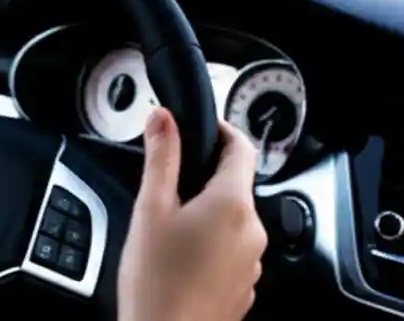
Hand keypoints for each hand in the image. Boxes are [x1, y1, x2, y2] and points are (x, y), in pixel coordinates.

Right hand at [118, 109, 266, 320]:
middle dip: (205, 180)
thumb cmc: (156, 284)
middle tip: (168, 189)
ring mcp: (253, 261)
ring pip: (233, 220)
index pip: (242, 147)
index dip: (222, 131)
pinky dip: (212, 246)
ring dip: (208, 216)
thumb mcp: (150, 210)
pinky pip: (232, 251)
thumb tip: (163, 119)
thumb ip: (161, 158)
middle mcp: (252, 231)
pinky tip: (182, 260)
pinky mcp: (245, 285)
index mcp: (232, 204)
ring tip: (170, 232)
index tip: (201, 129)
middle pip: (236, 185)